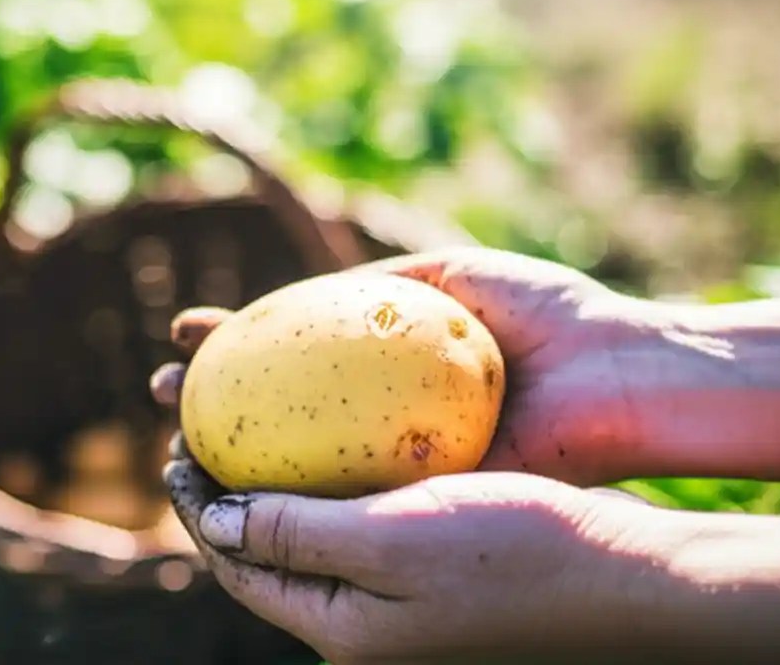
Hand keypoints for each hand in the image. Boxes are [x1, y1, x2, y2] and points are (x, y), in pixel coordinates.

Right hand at [154, 246, 660, 485]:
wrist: (621, 380)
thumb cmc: (552, 318)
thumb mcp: (455, 277)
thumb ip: (380, 287)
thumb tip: (301, 297)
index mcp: (388, 365)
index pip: (291, 354)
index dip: (232, 343)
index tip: (184, 328)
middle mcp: (381, 419)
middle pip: (276, 409)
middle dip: (209, 395)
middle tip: (158, 383)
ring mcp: (397, 464)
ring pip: (292, 460)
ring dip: (224, 443)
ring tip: (167, 421)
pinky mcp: (420, 502)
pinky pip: (341, 496)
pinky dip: (283, 485)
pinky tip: (232, 471)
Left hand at [162, 440, 664, 664]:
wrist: (626, 574)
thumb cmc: (517, 552)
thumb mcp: (393, 540)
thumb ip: (296, 535)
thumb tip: (214, 524)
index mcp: (341, 630)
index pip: (239, 566)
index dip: (199, 506)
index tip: (176, 441)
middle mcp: (363, 626)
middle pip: (268, 554)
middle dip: (228, 492)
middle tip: (202, 423)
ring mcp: (400, 604)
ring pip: (311, 535)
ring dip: (277, 481)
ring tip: (256, 421)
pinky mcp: (433, 574)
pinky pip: (360, 523)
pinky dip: (333, 480)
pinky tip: (340, 434)